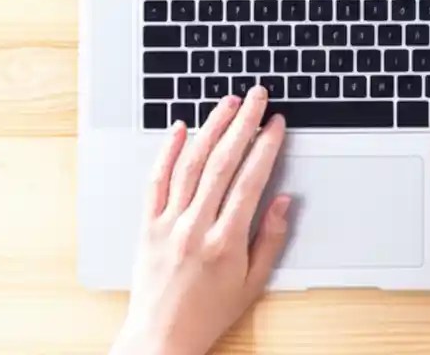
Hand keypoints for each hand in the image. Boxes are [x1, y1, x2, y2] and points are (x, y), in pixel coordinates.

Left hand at [111, 88, 290, 354]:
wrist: (161, 336)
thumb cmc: (210, 312)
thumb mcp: (253, 282)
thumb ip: (270, 238)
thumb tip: (282, 200)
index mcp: (225, 241)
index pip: (250, 180)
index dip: (266, 147)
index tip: (276, 124)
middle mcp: (194, 226)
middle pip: (221, 162)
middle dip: (242, 123)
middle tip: (256, 97)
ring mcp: (168, 223)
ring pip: (190, 164)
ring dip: (211, 128)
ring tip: (227, 103)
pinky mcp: (147, 225)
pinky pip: (156, 181)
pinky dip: (167, 151)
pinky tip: (181, 129)